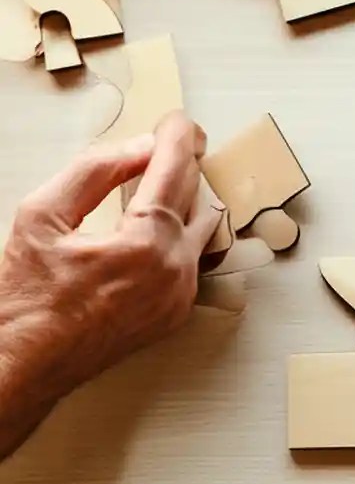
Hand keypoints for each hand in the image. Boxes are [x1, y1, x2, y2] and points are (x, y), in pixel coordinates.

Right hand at [0, 113, 222, 442]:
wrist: (24, 363)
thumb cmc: (25, 296)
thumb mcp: (42, 216)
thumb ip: (94, 172)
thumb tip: (140, 147)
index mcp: (146, 244)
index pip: (176, 172)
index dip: (177, 138)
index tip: (177, 120)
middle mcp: (175, 270)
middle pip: (197, 197)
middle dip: (184, 165)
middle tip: (172, 143)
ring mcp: (180, 295)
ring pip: (202, 228)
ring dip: (186, 199)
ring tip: (161, 180)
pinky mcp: (176, 312)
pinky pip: (192, 260)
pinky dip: (180, 233)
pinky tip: (157, 223)